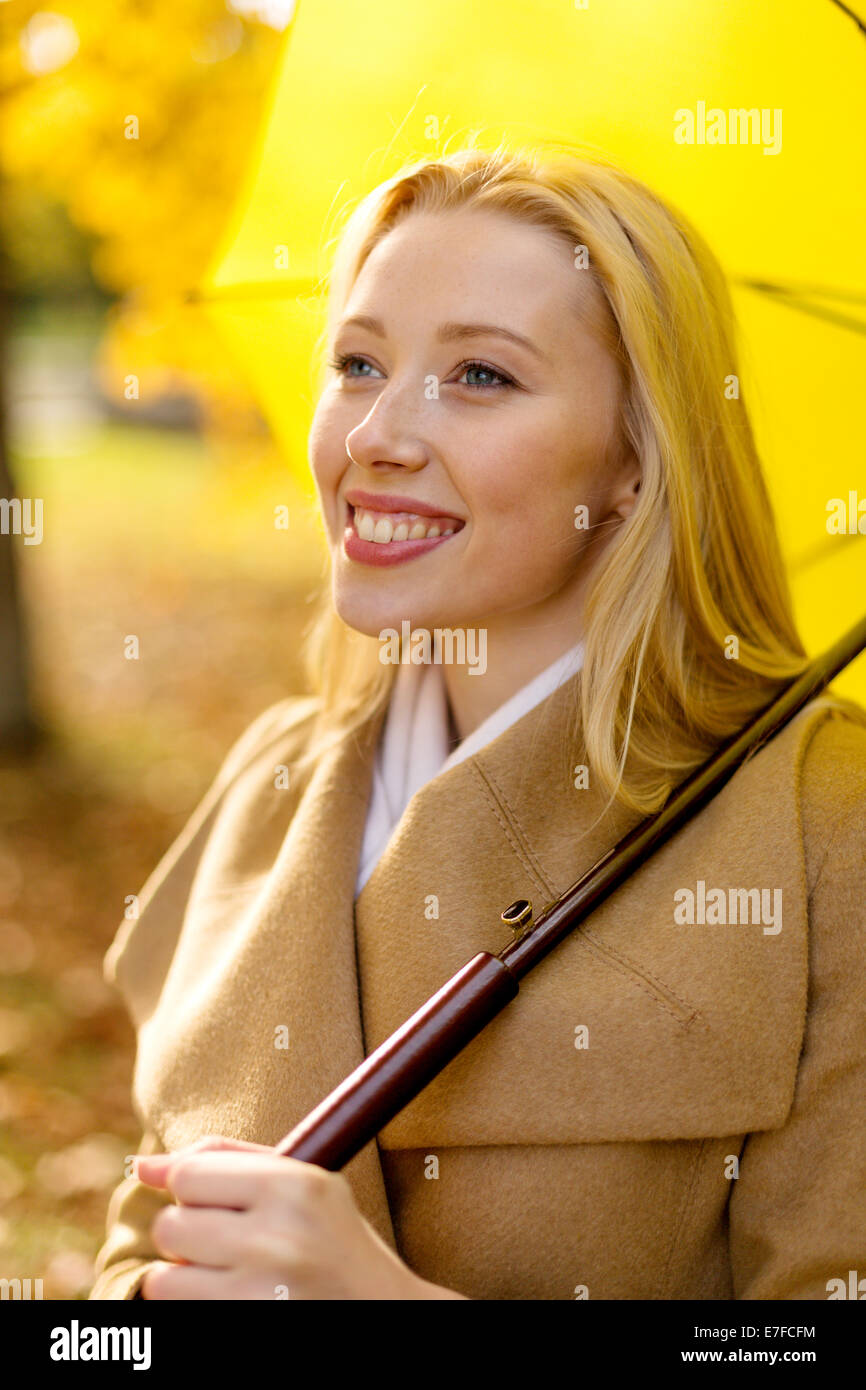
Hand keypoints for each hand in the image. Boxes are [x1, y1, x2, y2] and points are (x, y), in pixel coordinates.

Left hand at [134, 1135, 465, 1299]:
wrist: (384, 1311)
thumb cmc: (332, 1238)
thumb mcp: (300, 1181)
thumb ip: (225, 1159)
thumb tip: (144, 1166)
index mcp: (292, 1184)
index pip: (187, 1175)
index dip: (190, 1190)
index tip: (213, 1203)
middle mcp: (277, 1238)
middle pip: (170, 1227)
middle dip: (187, 1235)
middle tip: (226, 1243)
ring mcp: (262, 1294)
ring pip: (163, 1280)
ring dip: (184, 1278)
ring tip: (225, 1275)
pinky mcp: (248, 1330)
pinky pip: (182, 1316)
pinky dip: (195, 1307)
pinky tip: (231, 1300)